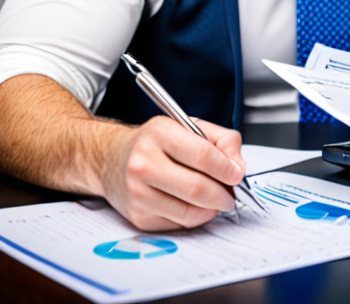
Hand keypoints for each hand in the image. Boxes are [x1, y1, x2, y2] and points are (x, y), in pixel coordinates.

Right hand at [99, 116, 246, 230]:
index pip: (203, 155)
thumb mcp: (189, 125)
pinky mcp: (138, 217)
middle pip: (197, 188)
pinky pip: (178, 224)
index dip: (227, 168)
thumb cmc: (156, 142)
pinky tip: (195, 205)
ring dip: (211, 209)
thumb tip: (237, 166)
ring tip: (217, 200)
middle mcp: (144, 163)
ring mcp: (138, 193)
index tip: (238, 173)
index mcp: (160, 133)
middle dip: (223, 194)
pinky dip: (195, 217)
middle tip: (232, 194)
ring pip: (189, 212)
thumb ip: (222, 139)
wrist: (111, 159)